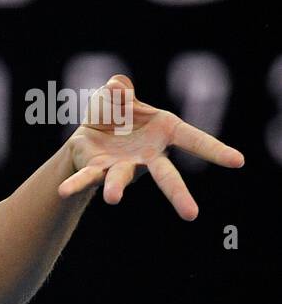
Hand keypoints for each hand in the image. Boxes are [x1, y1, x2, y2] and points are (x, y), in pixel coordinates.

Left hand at [57, 74, 244, 220]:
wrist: (88, 133)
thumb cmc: (115, 113)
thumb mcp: (116, 94)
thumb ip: (119, 89)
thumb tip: (117, 88)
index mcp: (164, 131)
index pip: (194, 140)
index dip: (215, 150)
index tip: (238, 162)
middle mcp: (147, 155)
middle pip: (166, 177)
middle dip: (178, 194)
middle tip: (192, 215)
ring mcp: (122, 165)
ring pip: (122, 179)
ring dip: (116, 188)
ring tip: (113, 199)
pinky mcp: (96, 170)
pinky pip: (86, 177)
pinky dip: (76, 183)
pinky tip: (64, 191)